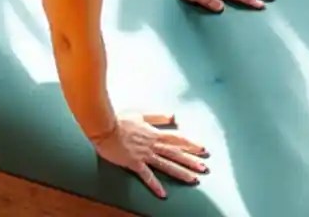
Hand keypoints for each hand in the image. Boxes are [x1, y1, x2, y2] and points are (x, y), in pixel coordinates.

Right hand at [93, 114, 208, 198]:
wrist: (103, 126)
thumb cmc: (119, 119)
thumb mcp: (140, 114)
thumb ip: (157, 116)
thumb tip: (173, 115)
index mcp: (154, 133)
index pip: (177, 139)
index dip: (191, 144)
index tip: (203, 149)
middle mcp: (152, 144)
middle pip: (176, 154)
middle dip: (191, 161)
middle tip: (205, 168)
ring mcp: (144, 154)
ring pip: (166, 165)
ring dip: (181, 172)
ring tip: (194, 180)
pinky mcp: (134, 162)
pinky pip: (146, 175)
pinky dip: (155, 185)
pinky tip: (163, 194)